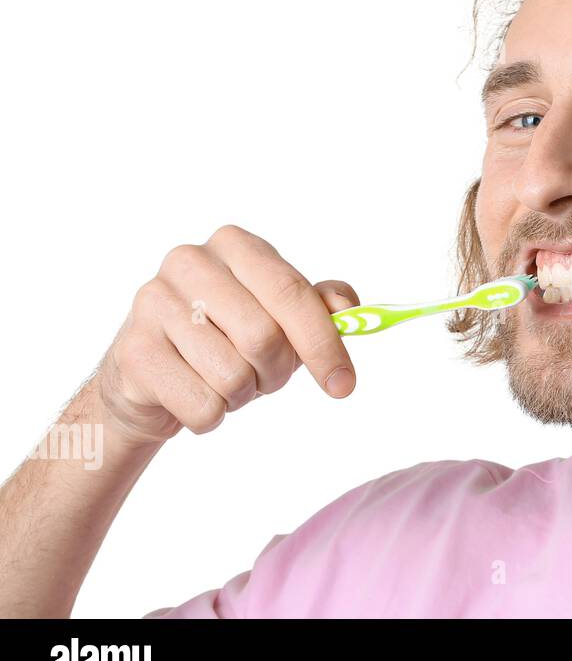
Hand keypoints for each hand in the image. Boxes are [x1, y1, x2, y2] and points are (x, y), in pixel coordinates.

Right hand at [94, 225, 358, 444]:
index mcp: (235, 245)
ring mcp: (153, 303)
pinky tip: (193, 395)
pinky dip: (211, 416)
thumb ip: (320, 306)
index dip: (323, 343)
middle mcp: (190, 262)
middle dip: (276, 373)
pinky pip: (201, 407)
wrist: (149, 375)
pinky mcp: (132, 351)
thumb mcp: (279, 316)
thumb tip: (350, 311)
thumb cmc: (226, 339)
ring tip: (224, 382)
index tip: (343, 384)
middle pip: (264, 338)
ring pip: (232, 377)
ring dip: (242, 395)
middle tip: (265, 377)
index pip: (292, 293)